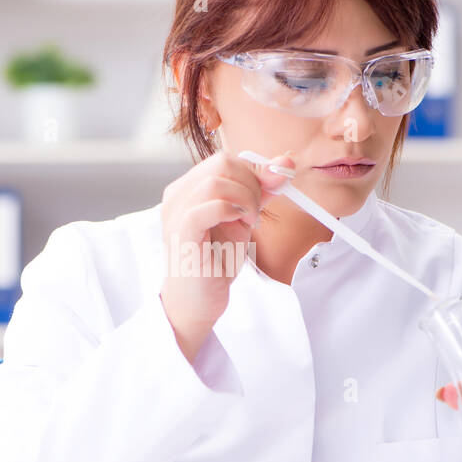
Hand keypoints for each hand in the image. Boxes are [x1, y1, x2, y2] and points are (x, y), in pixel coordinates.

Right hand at [159, 150, 293, 361]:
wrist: (198, 301)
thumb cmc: (215, 262)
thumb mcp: (243, 219)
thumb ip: (261, 190)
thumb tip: (286, 162)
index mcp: (187, 188)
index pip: (224, 160)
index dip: (254, 172)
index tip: (270, 192)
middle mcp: (177, 195)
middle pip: (221, 163)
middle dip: (252, 185)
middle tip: (256, 214)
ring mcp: (176, 212)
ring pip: (216, 180)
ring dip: (245, 199)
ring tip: (250, 222)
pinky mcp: (182, 231)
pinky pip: (210, 205)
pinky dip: (234, 211)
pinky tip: (242, 226)